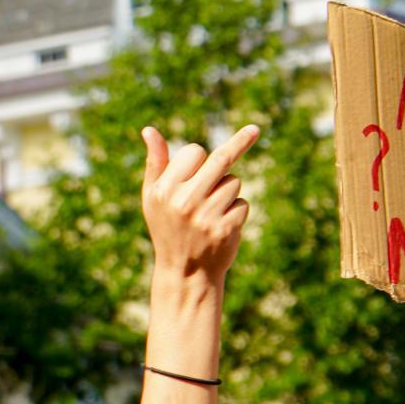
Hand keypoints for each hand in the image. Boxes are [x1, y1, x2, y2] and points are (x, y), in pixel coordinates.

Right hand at [141, 125, 259, 285]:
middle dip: (239, 144)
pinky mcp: (226, 230)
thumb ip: (155, 164)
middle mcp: (185, 201)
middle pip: (220, 160)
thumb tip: (149, 130)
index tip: (200, 162)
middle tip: (255, 129)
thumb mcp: (153, 198)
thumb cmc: (167, 229)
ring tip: (213, 210)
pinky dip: (237, 211)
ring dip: (229, 190)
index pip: (194, 151)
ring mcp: (207, 216)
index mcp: (165, 189)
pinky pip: (243, 203)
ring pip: (234, 182)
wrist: (185, 273)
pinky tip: (223, 225)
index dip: (199, 157)